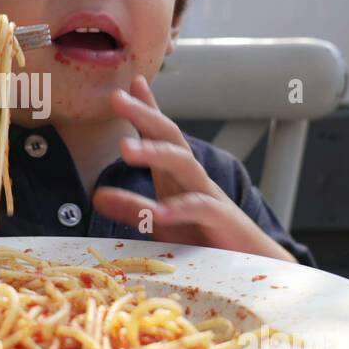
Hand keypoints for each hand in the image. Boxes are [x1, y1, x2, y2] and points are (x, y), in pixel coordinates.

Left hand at [92, 75, 296, 262]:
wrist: (250, 264)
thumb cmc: (204, 241)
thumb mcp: (162, 225)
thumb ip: (133, 209)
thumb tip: (97, 196)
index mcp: (176, 176)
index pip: (160, 135)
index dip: (145, 109)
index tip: (126, 85)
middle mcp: (192, 179)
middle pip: (170, 137)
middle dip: (144, 114)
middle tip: (117, 99)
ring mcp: (208, 196)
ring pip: (184, 164)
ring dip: (155, 153)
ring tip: (126, 149)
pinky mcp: (221, 221)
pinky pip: (200, 208)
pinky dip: (180, 208)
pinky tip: (159, 212)